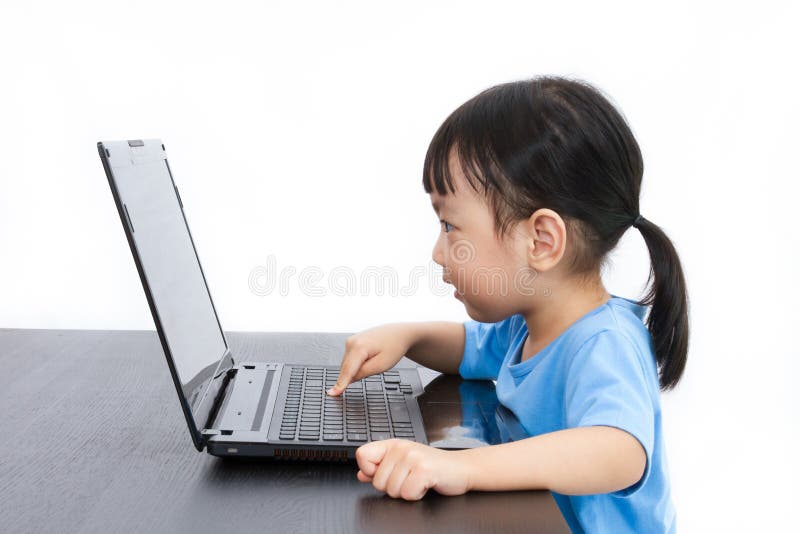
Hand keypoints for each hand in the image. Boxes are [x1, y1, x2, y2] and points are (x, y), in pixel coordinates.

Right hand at [327, 324, 415, 395]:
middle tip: (374, 367)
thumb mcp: (381, 365)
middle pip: (347, 368)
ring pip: (348, 364)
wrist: (399, 333)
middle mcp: (351, 342)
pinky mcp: (352, 342)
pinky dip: (358, 363)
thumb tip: (348, 380)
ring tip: (374, 359)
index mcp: (358, 347)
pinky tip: (370, 357)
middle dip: (357, 374)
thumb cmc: (394, 346)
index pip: (347, 371)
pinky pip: (351, 359)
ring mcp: (351, 341)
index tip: (332, 394)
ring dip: (358, 368)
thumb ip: (363, 374)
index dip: (340, 384)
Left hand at [355, 438, 470, 499]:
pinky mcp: (424, 470)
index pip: (362, 455)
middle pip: (377, 481)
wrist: (461, 468)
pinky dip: (417, 495)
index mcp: (392, 444)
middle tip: (410, 478)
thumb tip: (361, 473)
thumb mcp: (403, 463)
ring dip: (406, 492)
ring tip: (418, 481)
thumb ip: (381, 468)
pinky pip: (407, 494)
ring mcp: (412, 457)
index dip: (369, 471)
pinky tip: (425, 485)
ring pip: (392, 490)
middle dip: (393, 487)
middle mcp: (401, 448)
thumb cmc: (432, 467)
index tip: (386, 473)